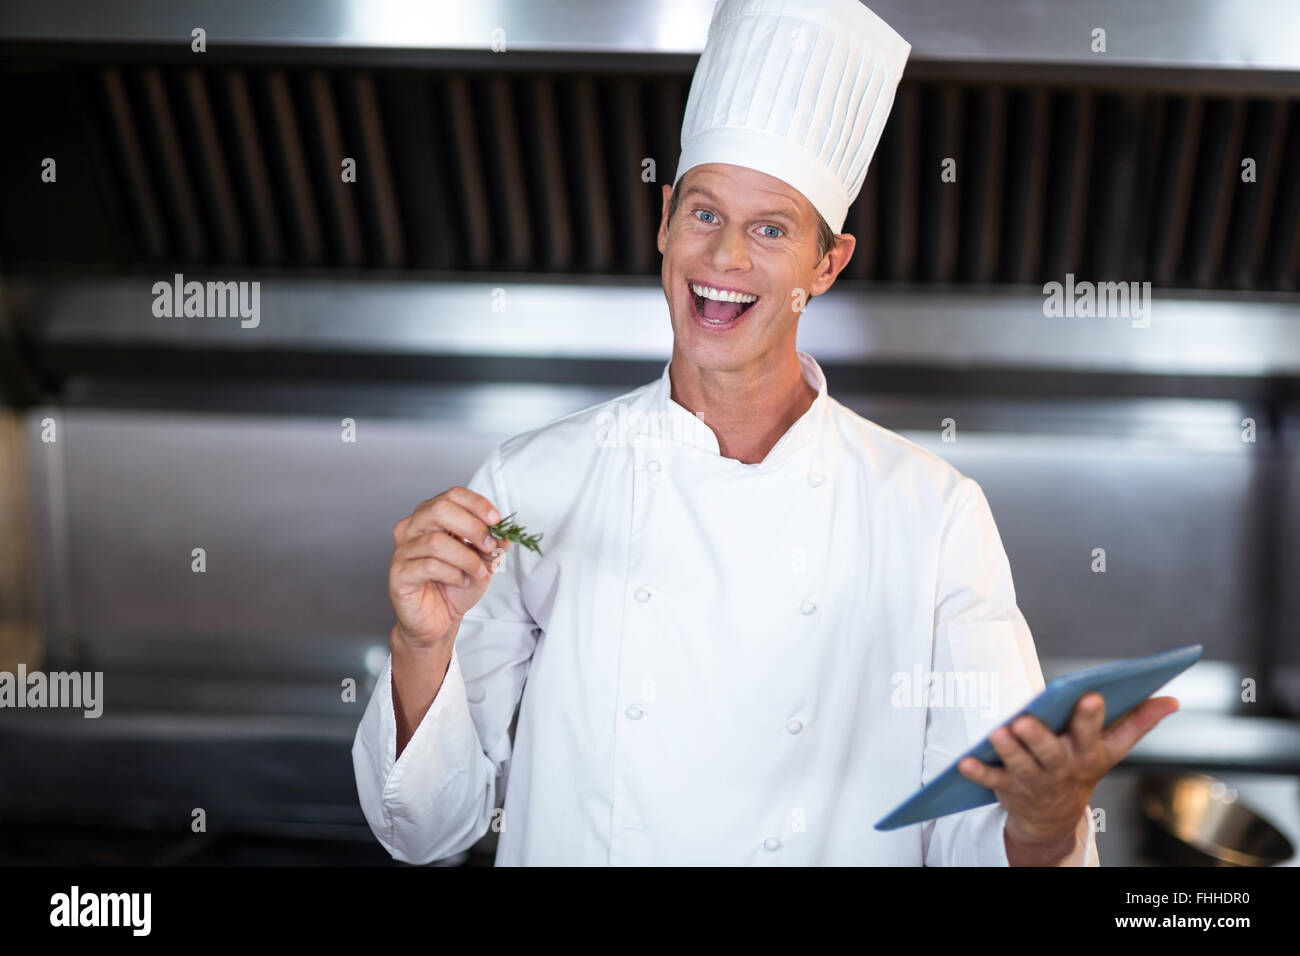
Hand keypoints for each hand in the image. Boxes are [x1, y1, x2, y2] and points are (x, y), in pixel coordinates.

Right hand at [388, 487, 510, 648]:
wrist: (438, 620)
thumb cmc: (454, 586)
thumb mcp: (482, 561)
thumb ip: (493, 544)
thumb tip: (505, 531)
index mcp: (431, 517)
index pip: (452, 495)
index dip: (477, 504)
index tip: (496, 520)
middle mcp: (412, 528)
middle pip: (440, 509)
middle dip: (472, 527)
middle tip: (489, 546)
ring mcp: (402, 550)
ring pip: (436, 541)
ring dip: (466, 558)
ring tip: (478, 572)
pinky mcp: (399, 573)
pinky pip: (428, 566)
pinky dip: (452, 574)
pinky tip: (460, 581)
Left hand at [956, 691, 1179, 862]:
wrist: (1054, 817)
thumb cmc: (1082, 766)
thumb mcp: (1113, 749)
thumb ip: (1139, 722)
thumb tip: (1172, 700)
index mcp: (1088, 753)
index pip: (1093, 733)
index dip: (1091, 717)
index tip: (1090, 695)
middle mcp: (1062, 767)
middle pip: (1052, 752)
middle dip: (1040, 737)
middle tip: (1027, 720)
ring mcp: (1034, 780)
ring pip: (1021, 765)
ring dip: (1009, 750)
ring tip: (998, 733)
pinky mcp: (1008, 789)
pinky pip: (991, 781)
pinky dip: (978, 772)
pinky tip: (965, 762)